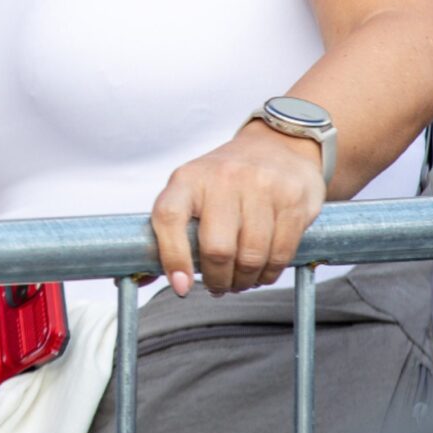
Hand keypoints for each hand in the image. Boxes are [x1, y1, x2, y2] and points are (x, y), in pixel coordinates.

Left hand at [150, 121, 324, 296]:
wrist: (278, 145)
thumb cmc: (225, 179)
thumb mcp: (191, 190)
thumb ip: (169, 230)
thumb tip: (140, 276)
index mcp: (188, 178)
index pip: (169, 216)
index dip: (172, 256)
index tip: (181, 286)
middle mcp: (223, 178)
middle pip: (216, 248)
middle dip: (217, 279)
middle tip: (218, 287)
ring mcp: (261, 187)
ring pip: (251, 256)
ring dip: (245, 281)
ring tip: (240, 281)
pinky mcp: (293, 199)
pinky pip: (281, 252)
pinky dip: (270, 273)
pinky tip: (262, 272)